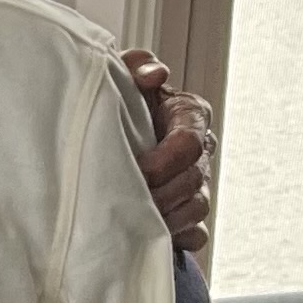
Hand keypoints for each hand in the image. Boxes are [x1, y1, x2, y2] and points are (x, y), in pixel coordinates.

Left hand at [124, 49, 214, 254]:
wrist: (103, 128)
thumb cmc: (116, 99)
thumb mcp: (122, 74)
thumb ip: (137, 64)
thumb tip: (155, 74)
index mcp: (189, 114)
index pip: (192, 140)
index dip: (166, 159)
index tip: (139, 170)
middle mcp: (199, 150)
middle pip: (194, 179)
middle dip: (163, 192)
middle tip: (130, 199)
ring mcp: (198, 183)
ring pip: (198, 207)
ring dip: (168, 216)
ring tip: (135, 220)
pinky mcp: (191, 214)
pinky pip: (197, 234)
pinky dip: (176, 238)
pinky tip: (150, 236)